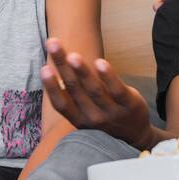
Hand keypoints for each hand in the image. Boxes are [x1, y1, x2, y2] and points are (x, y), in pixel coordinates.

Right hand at [39, 37, 153, 148]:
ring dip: (82, 71)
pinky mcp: (130, 105)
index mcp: (78, 119)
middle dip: (62, 65)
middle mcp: (93, 118)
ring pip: (94, 89)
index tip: (44, 68)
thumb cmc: (104, 118)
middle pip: (74, 89)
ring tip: (73, 56)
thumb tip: (53, 71)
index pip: (61, 104)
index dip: (51, 87)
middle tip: (53, 44)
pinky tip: (100, 62)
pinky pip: (118, 90)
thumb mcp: (85, 115)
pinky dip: (108, 76)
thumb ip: (72, 97)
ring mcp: (112, 112)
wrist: (134, 135)